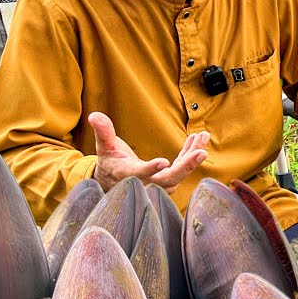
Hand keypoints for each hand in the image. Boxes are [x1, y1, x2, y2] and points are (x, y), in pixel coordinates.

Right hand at [89, 112, 209, 191]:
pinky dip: (191, 154)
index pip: (140, 174)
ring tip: (203, 138)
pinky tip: (198, 139)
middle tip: (201, 152)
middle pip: (169, 179)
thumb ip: (103, 132)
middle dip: (186, 166)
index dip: (151, 169)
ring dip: (193, 156)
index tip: (163, 162)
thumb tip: (94, 115)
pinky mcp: (169, 177)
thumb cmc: (110, 163)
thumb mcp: (104, 147)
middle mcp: (147, 183)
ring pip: (180, 173)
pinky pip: (182, 167)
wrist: (117, 181)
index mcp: (129, 175)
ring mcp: (160, 182)